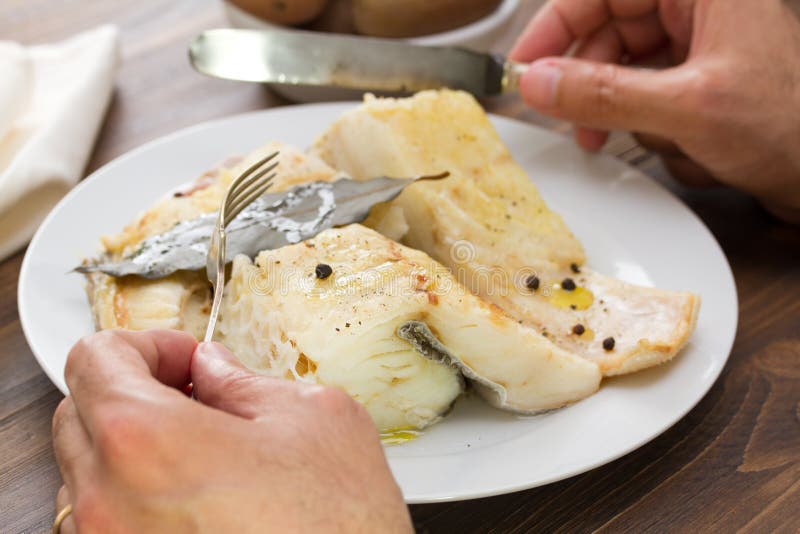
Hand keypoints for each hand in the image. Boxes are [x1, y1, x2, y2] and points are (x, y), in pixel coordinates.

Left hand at [52, 330, 410, 532]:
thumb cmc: (339, 526)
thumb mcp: (310, 418)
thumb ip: (243, 381)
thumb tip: (214, 371)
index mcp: (147, 441)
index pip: (96, 358)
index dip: (146, 345)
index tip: (182, 359)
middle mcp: (110, 501)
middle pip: (78, 412)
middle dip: (135, 391)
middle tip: (192, 395)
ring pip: (87, 471)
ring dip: (132, 447)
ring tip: (199, 451)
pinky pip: (104, 522)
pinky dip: (137, 496)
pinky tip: (197, 496)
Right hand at [510, 0, 799, 221]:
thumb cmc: (792, 127)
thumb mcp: (686, 109)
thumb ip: (604, 94)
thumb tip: (540, 84)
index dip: (555, 25)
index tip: (525, 64)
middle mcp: (697, 8)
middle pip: (607, 29)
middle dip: (585, 79)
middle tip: (563, 114)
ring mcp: (696, 43)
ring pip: (619, 64)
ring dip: (612, 107)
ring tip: (612, 137)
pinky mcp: (694, 78)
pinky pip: (640, 89)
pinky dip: (637, 120)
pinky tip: (655, 141)